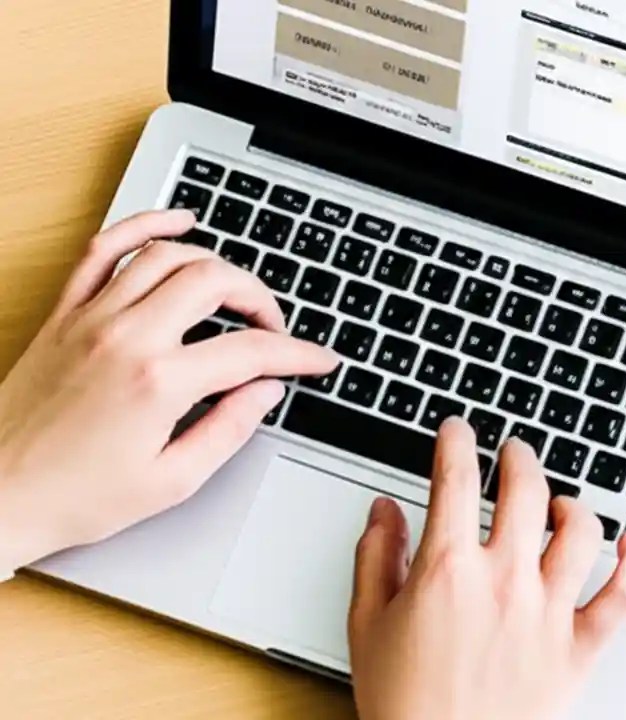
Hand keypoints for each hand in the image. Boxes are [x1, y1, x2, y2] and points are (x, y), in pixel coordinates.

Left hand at [0, 210, 338, 573]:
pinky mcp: (65, 314)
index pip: (251, 350)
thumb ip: (229, 429)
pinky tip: (177, 224)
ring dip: (215, 265)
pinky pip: (104, 249)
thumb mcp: (171, 481)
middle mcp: (126, 337)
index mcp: (159, 382)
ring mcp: (91, 318)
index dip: (297, 354)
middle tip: (274, 330)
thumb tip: (264, 392)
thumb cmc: (73, 497)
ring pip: (169, 256)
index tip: (317, 361)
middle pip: (216, 282)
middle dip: (261, 299)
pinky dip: (145, 226)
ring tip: (235, 292)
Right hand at [348, 419, 625, 719]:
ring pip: (580, 531)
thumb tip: (384, 510)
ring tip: (558, 502)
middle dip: (518, 457)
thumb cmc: (405, 704)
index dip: (456, 443)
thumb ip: (375, 558)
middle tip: (512, 452)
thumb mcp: (367, 625)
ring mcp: (548, 612)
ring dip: (570, 504)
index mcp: (448, 570)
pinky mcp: (579, 647)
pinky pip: (624, 595)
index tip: (457, 433)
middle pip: (526, 490)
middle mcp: (505, 581)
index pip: (456, 480)